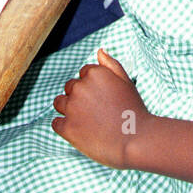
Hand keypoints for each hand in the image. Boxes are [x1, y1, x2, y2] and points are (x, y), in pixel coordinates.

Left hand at [52, 48, 147, 167]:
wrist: (136, 140)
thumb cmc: (133, 111)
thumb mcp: (126, 82)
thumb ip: (111, 64)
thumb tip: (99, 51)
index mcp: (94, 73)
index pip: (83, 74)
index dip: (93, 87)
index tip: (102, 99)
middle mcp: (79, 87)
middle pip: (70, 87)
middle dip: (79, 97)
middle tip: (97, 112)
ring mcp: (72, 108)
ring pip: (59, 102)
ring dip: (68, 109)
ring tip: (87, 121)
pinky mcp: (67, 128)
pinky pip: (56, 123)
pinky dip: (64, 126)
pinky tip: (80, 131)